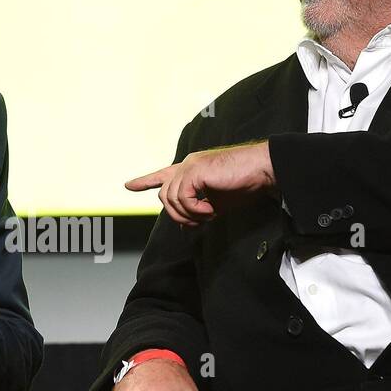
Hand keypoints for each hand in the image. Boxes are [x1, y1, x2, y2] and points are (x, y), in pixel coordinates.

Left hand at [125, 141, 275, 225]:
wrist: (261, 171)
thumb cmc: (244, 183)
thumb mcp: (216, 202)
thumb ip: (198, 210)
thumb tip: (184, 226)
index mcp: (191, 169)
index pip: (163, 175)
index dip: (145, 181)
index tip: (129, 185)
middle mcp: (186, 165)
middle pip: (164, 196)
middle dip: (178, 215)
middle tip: (201, 221)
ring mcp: (190, 166)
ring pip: (170, 199)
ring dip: (188, 214)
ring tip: (209, 215)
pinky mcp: (195, 170)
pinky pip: (182, 198)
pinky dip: (194, 210)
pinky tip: (210, 211)